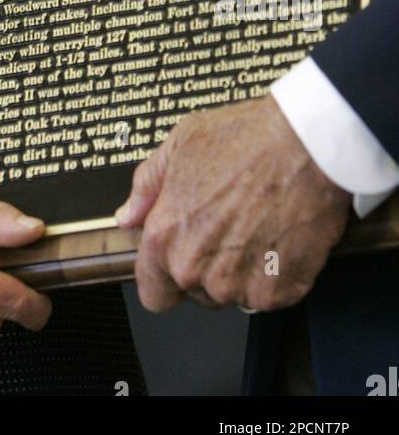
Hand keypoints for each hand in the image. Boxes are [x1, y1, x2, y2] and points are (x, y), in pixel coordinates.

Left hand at [114, 96, 351, 313]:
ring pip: (233, 296)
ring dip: (243, 272)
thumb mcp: (180, 145)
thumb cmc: (245, 138)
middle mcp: (196, 268)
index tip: (180, 261)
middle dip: (208, 267)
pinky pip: (271, 296)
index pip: (153, 292)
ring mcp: (239, 284)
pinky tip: (279, 236)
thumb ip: (148, 185)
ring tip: (257, 225)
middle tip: (229, 225)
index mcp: (165, 236)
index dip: (165, 278)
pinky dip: (277, 274)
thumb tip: (128, 216)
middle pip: (196, 292)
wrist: (305, 144)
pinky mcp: (279, 290)